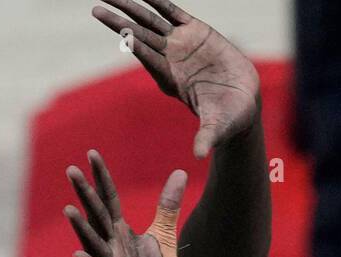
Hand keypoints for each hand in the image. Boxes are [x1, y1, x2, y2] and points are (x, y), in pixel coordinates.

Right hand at [64, 150, 187, 256]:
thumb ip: (167, 204)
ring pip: (93, 243)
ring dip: (81, 227)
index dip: (101, 178)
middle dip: (84, 194)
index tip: (91, 153)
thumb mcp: (163, 234)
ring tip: (68, 209)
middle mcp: (111, 245)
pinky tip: (78, 254)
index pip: (108, 199)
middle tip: (71, 169)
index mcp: (120, 231)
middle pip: (96, 215)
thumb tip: (179, 172)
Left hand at [92, 0, 260, 157]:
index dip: (135, 45)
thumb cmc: (229, 118)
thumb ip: (207, 137)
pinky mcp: (195, 31)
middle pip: (140, 36)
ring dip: (130, 7)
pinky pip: (172, 11)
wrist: (244, 102)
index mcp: (171, 80)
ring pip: (150, 21)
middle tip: (96, 10)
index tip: (122, 33)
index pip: (149, 59)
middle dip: (118, 22)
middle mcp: (170, 59)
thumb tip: (200, 156)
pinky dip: (158, 0)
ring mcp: (180, 44)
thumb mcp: (218, 127)